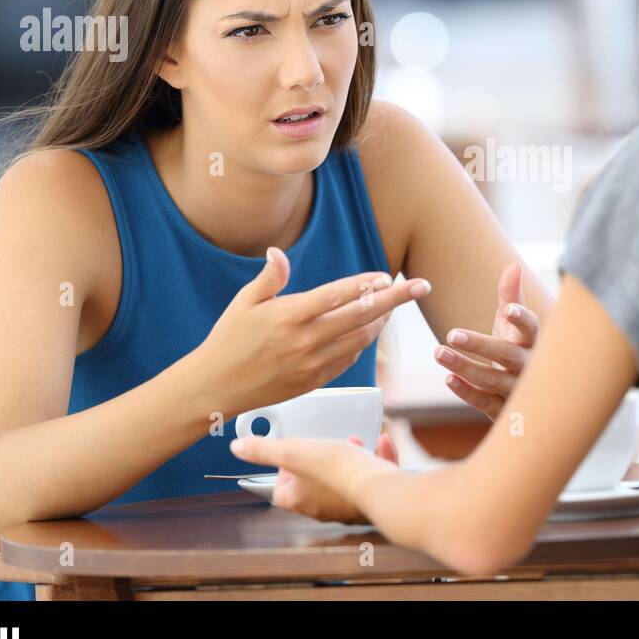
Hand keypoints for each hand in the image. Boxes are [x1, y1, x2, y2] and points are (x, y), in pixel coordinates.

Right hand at [199, 247, 431, 413]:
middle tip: (421, 286)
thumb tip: (278, 252)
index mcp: (289, 316)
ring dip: (382, 321)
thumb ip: (270, 277)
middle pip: (361, 316)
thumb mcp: (244, 302)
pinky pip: (349, 359)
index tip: (387, 275)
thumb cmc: (229, 340)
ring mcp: (313, 364)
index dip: (366, 285)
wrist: (217, 387)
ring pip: (361, 339)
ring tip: (394, 306)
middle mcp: (306, 340)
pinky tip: (369, 330)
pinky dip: (363, 342)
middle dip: (396, 300)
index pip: (337, 295)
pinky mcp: (315, 381)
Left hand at [230, 432, 397, 523]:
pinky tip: (382, 443)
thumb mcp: (293, 451)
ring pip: (342, 483)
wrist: (379, 488)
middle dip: (316, 463)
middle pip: (311, 487)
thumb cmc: (335, 471)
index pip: (280, 491)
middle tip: (323, 446)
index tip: (291, 454)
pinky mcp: (372, 502)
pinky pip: (370, 480)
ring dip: (346, 461)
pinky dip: (375, 461)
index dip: (282, 472)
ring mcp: (348, 507)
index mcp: (299, 500)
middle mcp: (322, 509)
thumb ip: (264, 450)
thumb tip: (237, 447)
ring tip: (353, 443)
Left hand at [434, 262, 538, 418]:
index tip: (507, 310)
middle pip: (508, 355)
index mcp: (533, 342)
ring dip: (465, 367)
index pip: (531, 329)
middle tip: (452, 333)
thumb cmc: (517, 351)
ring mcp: (517, 391)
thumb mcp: (514, 326)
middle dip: (481, 345)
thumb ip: (511, 297)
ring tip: (438, 352)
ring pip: (493, 380)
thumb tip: (513, 266)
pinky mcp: (503, 410)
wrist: (530, 398)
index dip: (521, 319)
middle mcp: (529, 367)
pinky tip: (448, 379)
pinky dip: (467, 392)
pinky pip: (485, 403)